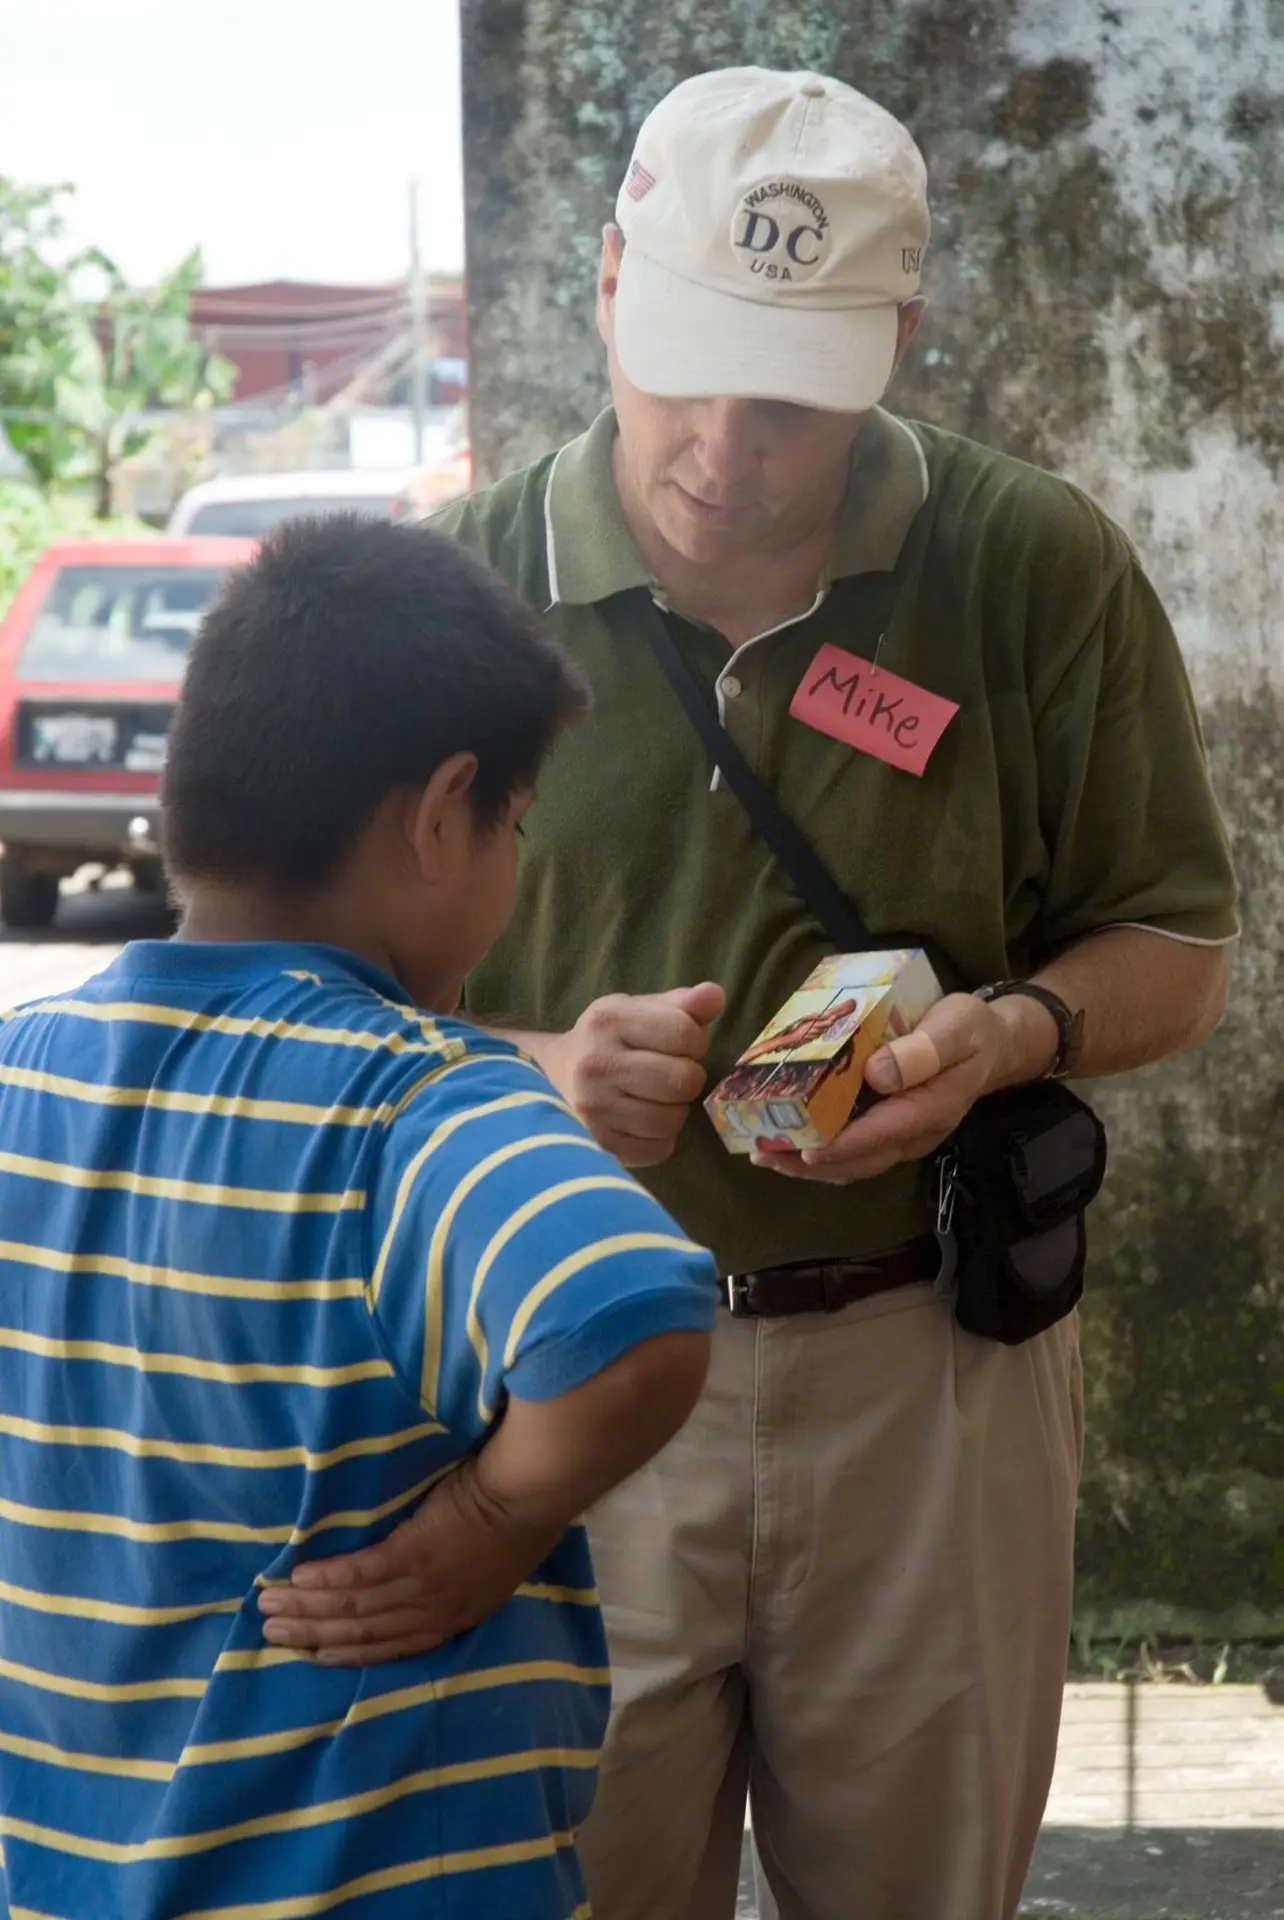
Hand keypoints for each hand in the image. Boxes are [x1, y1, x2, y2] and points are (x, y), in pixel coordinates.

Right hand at [257, 1459, 559, 1665]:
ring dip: (307, 1611)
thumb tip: (433, 1561)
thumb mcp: (492, 1557)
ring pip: (354, 1609)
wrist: (532, 1488)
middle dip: (315, 1636)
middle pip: (364, 1634)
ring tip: (269, 1608)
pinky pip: (359, 1576)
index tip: (320, 1654)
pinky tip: (297, 1578)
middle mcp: (436, 1611)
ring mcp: (423, 1586)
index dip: (354, 1653)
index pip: (397, 1645)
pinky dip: (325, 1582)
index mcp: (459, 1615)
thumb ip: (459, 1568)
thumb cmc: (520, 1508)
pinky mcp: (413, 1555)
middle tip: (273, 1636)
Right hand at [545, 981, 725, 1166]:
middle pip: (683, 1079)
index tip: (681, 1045)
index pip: (684, 1033)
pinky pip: (658, 1149)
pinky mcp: (599, 1144)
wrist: (555, 1075)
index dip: (695, 1041)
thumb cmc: (610, 1039)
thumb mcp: (640, 1010)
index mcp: (607, 1020)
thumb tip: (715, 996)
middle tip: (671, 1073)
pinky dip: (662, 1138)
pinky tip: (646, 1120)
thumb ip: (682, 1004)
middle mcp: (596, 1063)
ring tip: (659, 1097)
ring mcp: (594, 1108)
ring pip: (672, 1119)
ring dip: (675, 1109)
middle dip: (688, 1076)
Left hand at [750, 990, 1054, 1184]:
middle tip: (762, 1155)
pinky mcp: (890, 1130)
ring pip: (851, 1162)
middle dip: (808, 1162)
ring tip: (762, 1154)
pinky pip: (852, 1149)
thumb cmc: (971, 1032)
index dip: (841, 1145)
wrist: (991, 1044)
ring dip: (807, 1163)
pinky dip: (818, 1151)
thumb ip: (924, 1051)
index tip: (804, 1149)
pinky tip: (786, 1142)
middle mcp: (913, 1133)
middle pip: (858, 1160)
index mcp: (930, 1109)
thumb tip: (879, 1073)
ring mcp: (901, 1136)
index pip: (881, 1134)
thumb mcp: (958, 1027)